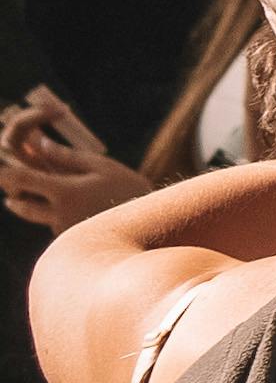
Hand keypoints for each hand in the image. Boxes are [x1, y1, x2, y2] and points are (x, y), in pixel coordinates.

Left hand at [0, 90, 148, 229]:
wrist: (153, 225)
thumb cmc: (128, 189)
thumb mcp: (100, 166)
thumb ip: (66, 156)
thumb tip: (39, 144)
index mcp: (64, 192)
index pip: (20, 180)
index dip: (5, 171)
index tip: (1, 166)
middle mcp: (59, 215)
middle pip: (19, 203)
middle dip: (13, 191)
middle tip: (17, 180)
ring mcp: (65, 230)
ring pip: (33, 214)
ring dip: (29, 202)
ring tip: (44, 190)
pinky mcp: (72, 238)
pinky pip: (52, 223)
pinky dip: (55, 212)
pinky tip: (77, 205)